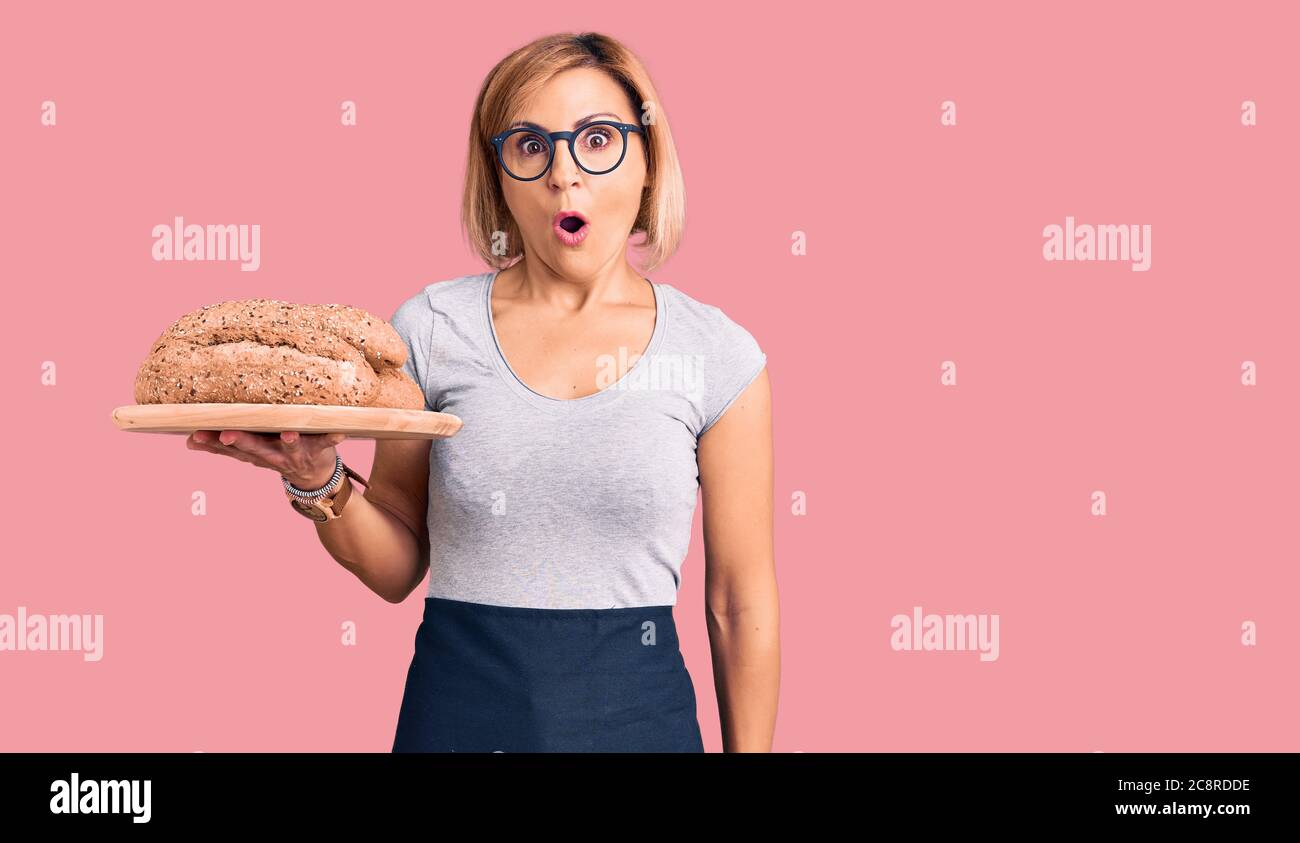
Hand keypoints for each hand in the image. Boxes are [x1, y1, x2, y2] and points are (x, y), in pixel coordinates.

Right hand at [186, 430, 346, 488]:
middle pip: (255, 449)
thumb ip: (221, 446)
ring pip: (290, 448)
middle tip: (227, 435)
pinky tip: (340, 433)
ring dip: (289, 442)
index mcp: (255, 452)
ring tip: (288, 434)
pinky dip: (333, 438)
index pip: (229, 448)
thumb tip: (187, 440)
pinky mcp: (320, 449)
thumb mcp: (249, 452)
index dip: (212, 444)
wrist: (315, 478)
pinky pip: (327, 443)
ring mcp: (296, 454)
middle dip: (241, 442)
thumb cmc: (277, 454)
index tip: (195, 436)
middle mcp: (273, 455)